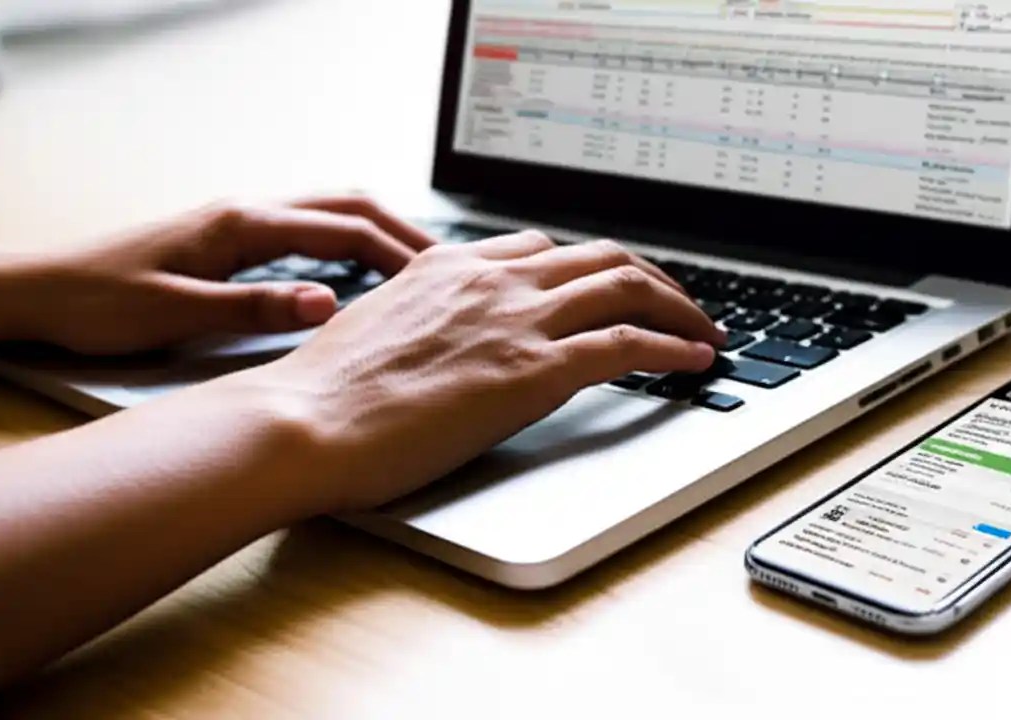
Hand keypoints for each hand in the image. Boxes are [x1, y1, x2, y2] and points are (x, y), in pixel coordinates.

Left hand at [0, 195, 433, 353]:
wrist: (43, 293)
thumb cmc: (99, 302)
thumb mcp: (177, 312)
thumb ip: (254, 308)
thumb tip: (327, 306)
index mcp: (242, 225)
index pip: (343, 230)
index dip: (397, 255)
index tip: (438, 282)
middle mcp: (246, 214)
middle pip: (347, 206)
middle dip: (402, 231)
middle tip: (447, 267)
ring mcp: (240, 223)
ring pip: (330, 213)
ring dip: (378, 233)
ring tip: (418, 269)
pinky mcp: (232, 241)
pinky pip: (309, 232)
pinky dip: (349, 245)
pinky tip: (359, 277)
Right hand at [254, 231, 725, 511]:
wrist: (306, 421)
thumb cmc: (326, 391)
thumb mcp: (379, 326)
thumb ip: (424, 314)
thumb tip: (443, 332)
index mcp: (452, 264)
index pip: (544, 247)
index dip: (591, 266)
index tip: (610, 286)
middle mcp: (493, 278)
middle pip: (601, 255)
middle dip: (653, 277)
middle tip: (679, 303)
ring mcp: (517, 320)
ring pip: (626, 287)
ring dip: (678, 306)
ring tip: (704, 329)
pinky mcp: (533, 370)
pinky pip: (626, 344)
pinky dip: (671, 345)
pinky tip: (694, 357)